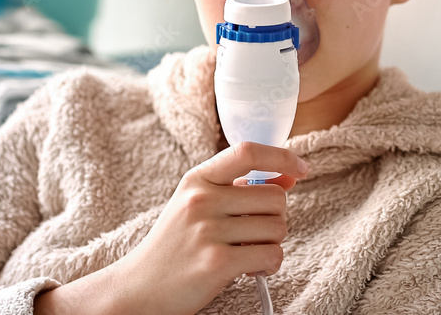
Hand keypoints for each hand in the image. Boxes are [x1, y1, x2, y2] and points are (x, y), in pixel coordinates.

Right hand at [108, 142, 308, 314]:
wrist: (140, 288)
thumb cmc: (175, 245)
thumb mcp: (199, 205)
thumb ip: (241, 188)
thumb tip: (289, 176)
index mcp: (196, 179)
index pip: (247, 152)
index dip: (282, 157)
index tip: (301, 169)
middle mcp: (201, 200)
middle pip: (275, 197)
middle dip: (275, 218)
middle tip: (253, 234)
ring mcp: (208, 230)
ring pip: (278, 227)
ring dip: (272, 243)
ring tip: (248, 252)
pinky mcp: (217, 262)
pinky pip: (272, 254)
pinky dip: (270, 264)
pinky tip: (250, 268)